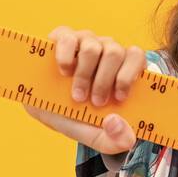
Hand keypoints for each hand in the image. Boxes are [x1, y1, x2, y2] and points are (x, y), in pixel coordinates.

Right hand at [21, 25, 147, 155]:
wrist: (41, 108)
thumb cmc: (74, 116)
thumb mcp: (94, 134)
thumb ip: (113, 140)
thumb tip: (118, 125)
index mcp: (120, 68)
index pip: (136, 56)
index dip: (130, 75)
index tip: (119, 97)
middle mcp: (105, 50)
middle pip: (115, 52)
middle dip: (105, 81)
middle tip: (95, 101)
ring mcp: (84, 41)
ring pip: (94, 47)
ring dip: (85, 74)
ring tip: (77, 95)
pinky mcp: (62, 37)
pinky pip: (69, 39)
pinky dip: (67, 57)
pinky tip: (64, 72)